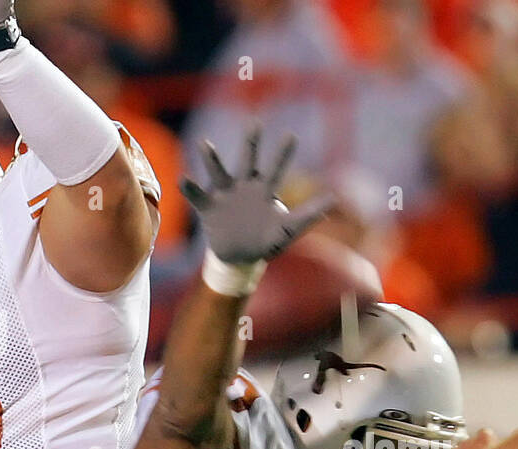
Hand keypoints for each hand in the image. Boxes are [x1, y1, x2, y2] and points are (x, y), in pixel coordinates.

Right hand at [182, 126, 333, 265]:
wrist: (240, 257)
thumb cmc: (266, 241)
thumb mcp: (287, 230)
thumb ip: (307, 216)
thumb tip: (333, 201)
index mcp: (264, 191)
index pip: (276, 169)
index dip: (283, 154)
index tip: (292, 135)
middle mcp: (243, 187)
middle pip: (247, 161)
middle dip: (251, 143)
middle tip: (255, 123)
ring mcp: (225, 195)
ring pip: (218, 173)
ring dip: (212, 159)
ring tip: (205, 144)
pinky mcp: (209, 208)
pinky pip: (198, 196)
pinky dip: (191, 189)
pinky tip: (185, 181)